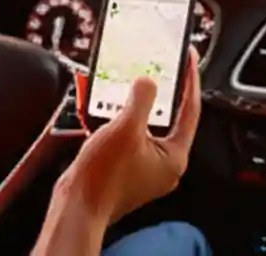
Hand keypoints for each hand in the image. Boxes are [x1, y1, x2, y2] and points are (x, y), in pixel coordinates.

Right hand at [58, 47, 201, 227]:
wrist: (75, 208)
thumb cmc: (102, 178)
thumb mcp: (125, 129)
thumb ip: (141, 100)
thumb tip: (148, 82)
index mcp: (173, 156)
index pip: (190, 110)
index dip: (190, 80)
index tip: (189, 58)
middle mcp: (162, 163)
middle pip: (168, 116)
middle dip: (159, 90)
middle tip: (160, 65)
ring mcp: (142, 166)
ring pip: (143, 124)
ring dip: (132, 102)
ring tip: (127, 78)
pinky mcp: (123, 166)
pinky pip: (125, 134)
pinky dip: (116, 116)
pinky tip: (102, 101)